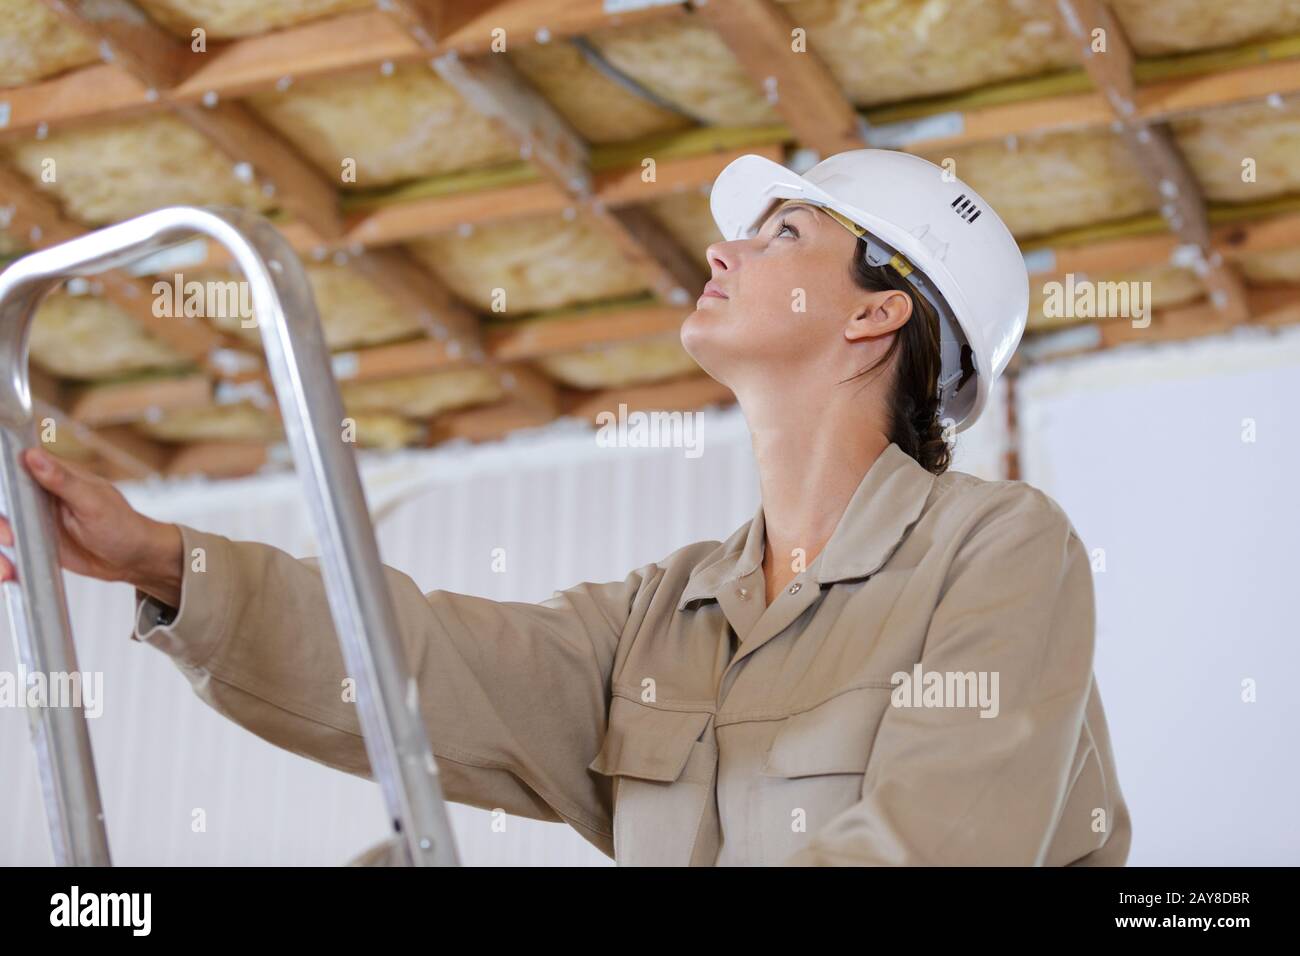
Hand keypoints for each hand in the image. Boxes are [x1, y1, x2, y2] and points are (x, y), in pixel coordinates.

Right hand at [0, 447, 182, 606]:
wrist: (134, 560)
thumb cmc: (123, 526)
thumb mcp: (94, 503)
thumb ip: (63, 481)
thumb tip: (33, 455)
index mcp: (54, 476)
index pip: (16, 465)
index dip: (2, 479)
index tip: (2, 499)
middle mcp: (40, 496)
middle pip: (3, 499)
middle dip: (0, 520)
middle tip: (10, 537)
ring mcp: (35, 520)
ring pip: (3, 525)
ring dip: (1, 542)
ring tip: (7, 569)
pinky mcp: (35, 543)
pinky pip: (11, 549)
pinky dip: (5, 562)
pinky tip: (10, 573)